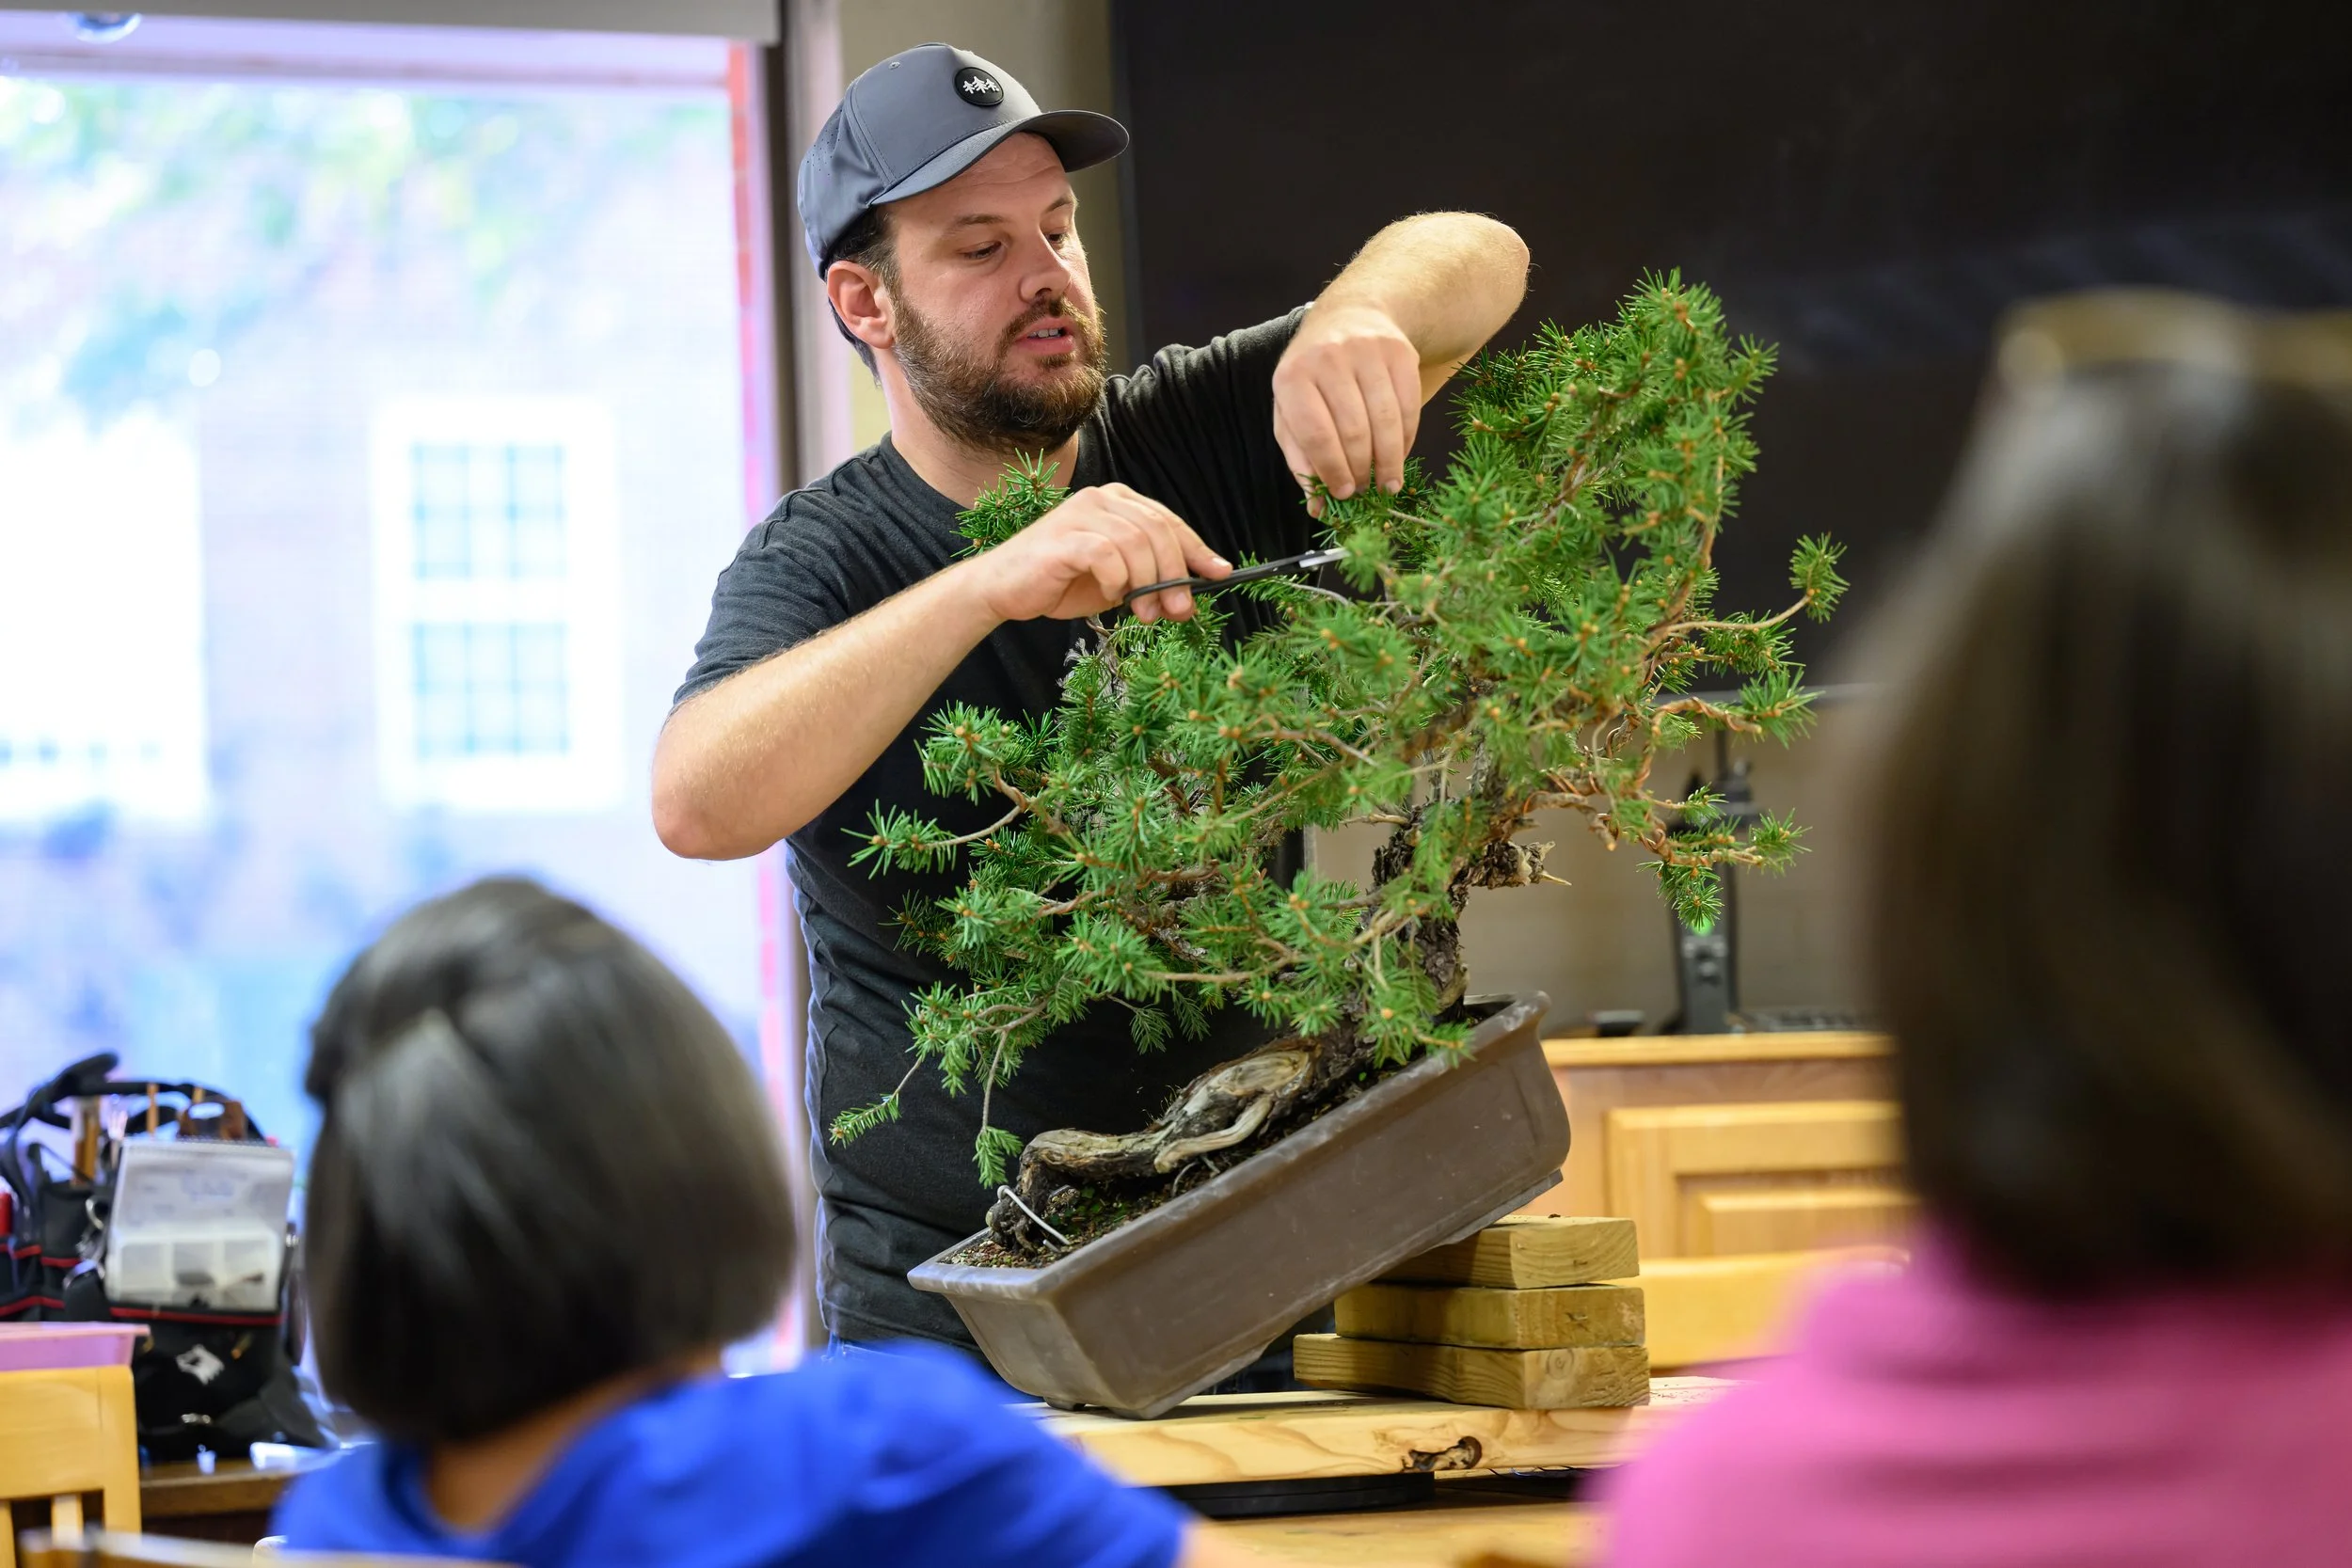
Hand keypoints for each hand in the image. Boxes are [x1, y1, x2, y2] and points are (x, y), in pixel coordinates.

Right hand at [960, 483, 1229, 624]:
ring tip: (1144, 614)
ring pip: (1137, 543)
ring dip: (1148, 584)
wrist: (1004, 590)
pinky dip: (1117, 580)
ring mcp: (1080, 513)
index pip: (1168, 522)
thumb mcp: (1118, 582)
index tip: (1219, 574)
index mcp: (1117, 502)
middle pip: (1158, 531)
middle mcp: (1101, 498)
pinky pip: (1106, 555)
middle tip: (1180, 610)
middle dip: (1176, 574)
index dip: (1197, 549)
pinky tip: (1111, 596)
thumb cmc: (1061, 583)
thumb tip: (1191, 596)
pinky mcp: (1063, 536)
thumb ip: (1151, 580)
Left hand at [1271, 301, 1421, 515]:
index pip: (1316, 434)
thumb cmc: (1313, 376)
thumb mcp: (1291, 412)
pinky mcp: (1400, 352)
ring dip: (1389, 462)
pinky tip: (1398, 456)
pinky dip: (1406, 440)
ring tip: (1387, 484)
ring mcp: (1367, 351)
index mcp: (1293, 377)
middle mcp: (1328, 358)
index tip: (1343, 494)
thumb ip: (1301, 459)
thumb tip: (1318, 507)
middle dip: (1362, 470)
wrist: (1349, 316)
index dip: (1332, 470)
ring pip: (1386, 421)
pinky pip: (1409, 407)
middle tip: (1365, 491)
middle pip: (1354, 431)